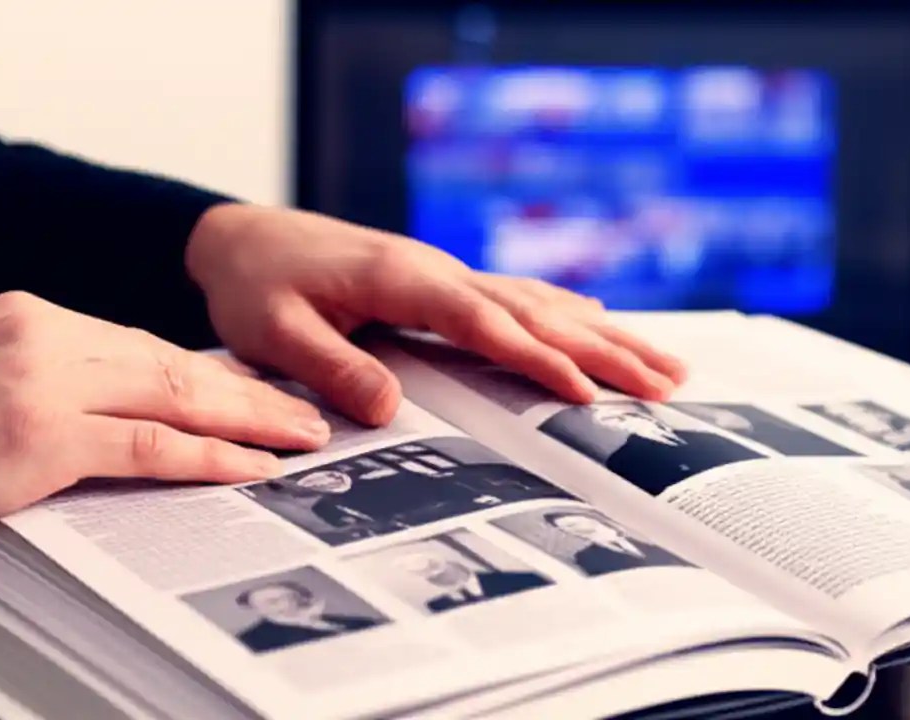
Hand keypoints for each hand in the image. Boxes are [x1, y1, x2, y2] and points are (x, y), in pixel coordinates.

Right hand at [0, 292, 328, 547]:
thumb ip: (36, 377)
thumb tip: (102, 405)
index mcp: (28, 317)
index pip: (139, 345)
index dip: (205, 372)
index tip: (248, 391)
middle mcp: (43, 333)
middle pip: (173, 361)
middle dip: (248, 390)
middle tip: (302, 412)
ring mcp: (43, 378)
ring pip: (174, 394)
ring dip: (248, 419)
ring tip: (299, 438)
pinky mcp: (37, 433)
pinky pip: (145, 444)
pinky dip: (205, 455)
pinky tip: (248, 466)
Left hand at [186, 204, 687, 424]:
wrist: (240, 239)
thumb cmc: (255, 284)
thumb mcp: (274, 333)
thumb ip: (333, 367)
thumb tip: (391, 411)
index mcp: (403, 280)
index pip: (487, 324)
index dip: (541, 360)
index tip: (590, 395)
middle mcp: (437, 271)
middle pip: (536, 312)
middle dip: (605, 349)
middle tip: (668, 382)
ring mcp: (444, 274)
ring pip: (539, 304)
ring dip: (602, 335)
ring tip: (662, 364)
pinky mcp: (440, 283)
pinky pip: (517, 299)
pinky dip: (564, 314)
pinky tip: (596, 323)